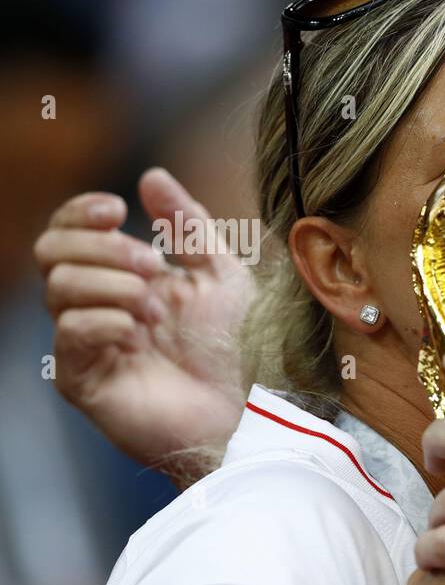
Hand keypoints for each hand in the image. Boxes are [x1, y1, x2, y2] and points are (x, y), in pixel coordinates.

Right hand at [35, 168, 250, 485]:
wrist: (251, 409)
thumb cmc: (243, 349)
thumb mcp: (223, 273)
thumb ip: (188, 224)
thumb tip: (151, 176)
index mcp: (125, 277)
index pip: (70, 230)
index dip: (82, 211)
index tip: (119, 208)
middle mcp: (99, 306)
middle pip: (52, 251)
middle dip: (102, 246)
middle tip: (152, 263)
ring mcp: (88, 344)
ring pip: (58, 288)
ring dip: (112, 285)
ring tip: (156, 310)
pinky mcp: (84, 381)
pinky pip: (68, 334)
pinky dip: (105, 322)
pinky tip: (138, 334)